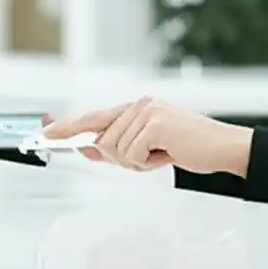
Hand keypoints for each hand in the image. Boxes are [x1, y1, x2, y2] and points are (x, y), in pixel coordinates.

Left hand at [44, 97, 253, 176]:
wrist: (221, 149)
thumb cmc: (187, 149)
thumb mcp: (147, 149)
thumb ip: (118, 148)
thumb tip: (87, 150)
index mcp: (135, 107)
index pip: (94, 117)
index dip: (68, 126)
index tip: (47, 134)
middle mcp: (139, 104)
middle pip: (103, 142)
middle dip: (121, 160)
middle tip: (150, 158)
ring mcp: (147, 111)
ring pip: (116, 151)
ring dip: (138, 163)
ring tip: (163, 154)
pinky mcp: (155, 123)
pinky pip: (131, 155)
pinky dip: (148, 164)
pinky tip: (168, 155)